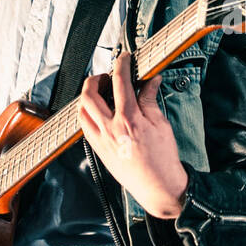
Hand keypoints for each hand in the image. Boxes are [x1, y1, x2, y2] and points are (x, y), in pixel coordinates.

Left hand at [78, 51, 187, 219]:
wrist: (158, 187)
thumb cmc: (163, 159)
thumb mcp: (161, 124)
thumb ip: (150, 100)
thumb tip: (151, 81)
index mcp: (129, 120)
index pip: (120, 83)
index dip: (121, 65)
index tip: (124, 59)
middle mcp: (110, 129)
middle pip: (90, 94)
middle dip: (95, 79)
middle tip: (106, 76)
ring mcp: (101, 140)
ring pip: (82, 111)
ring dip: (87, 97)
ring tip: (99, 93)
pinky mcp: (98, 150)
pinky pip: (84, 127)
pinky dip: (88, 114)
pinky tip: (98, 112)